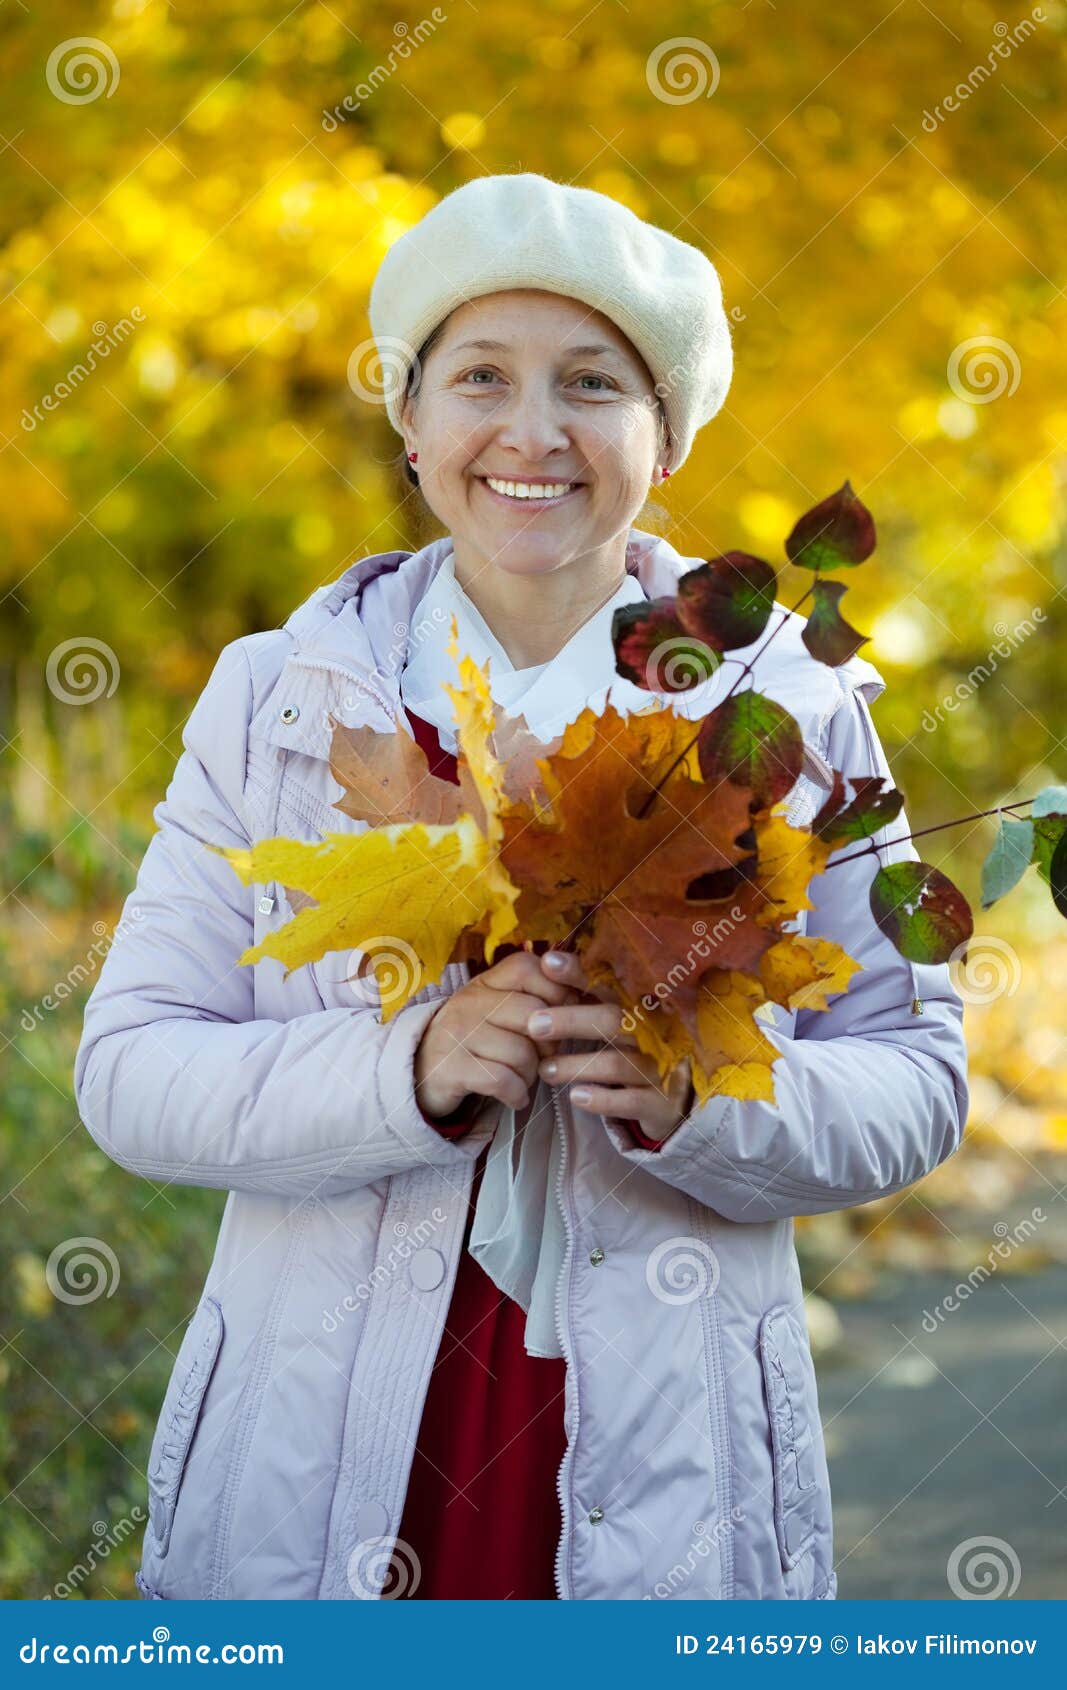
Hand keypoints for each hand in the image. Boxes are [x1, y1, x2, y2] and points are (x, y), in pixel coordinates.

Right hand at [414, 950, 583, 1120]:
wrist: (419, 1073)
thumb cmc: (475, 1041)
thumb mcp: (497, 1009)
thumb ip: (533, 995)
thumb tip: (579, 992)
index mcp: (485, 983)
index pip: (526, 967)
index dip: (557, 986)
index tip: (568, 1008)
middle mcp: (469, 1002)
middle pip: (533, 1014)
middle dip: (549, 1043)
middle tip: (541, 1057)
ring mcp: (458, 1034)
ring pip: (522, 1053)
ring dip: (531, 1074)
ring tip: (522, 1079)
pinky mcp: (452, 1068)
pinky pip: (503, 1081)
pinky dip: (516, 1094)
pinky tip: (514, 1097)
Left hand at [527, 951, 694, 1142]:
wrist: (677, 1097)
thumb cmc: (636, 1050)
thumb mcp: (618, 1020)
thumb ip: (588, 995)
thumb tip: (546, 962)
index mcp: (639, 1006)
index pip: (608, 983)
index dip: (579, 973)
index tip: (548, 963)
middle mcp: (652, 1033)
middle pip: (612, 1020)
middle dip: (570, 1020)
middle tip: (533, 1025)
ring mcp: (658, 1068)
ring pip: (616, 1063)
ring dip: (576, 1065)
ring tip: (544, 1069)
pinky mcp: (660, 1104)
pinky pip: (631, 1101)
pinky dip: (603, 1099)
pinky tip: (576, 1096)